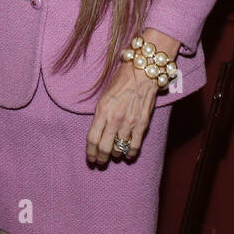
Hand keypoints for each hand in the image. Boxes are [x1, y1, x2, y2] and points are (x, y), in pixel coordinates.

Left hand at [84, 28, 178, 165]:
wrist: (143, 71)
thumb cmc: (122, 80)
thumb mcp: (104, 95)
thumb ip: (101, 114)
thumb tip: (99, 132)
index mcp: (102, 110)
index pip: (92, 139)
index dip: (90, 152)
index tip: (91, 158)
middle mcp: (114, 118)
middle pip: (104, 147)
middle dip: (101, 158)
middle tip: (101, 162)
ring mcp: (129, 122)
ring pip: (119, 148)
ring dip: (116, 155)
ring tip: (115, 156)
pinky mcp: (142, 123)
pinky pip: (135, 145)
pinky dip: (131, 153)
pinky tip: (128, 155)